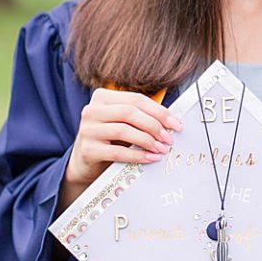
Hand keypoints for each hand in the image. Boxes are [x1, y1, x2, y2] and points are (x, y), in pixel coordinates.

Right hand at [59, 88, 182, 205]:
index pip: (135, 99)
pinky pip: (118, 152)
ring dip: (147, 140)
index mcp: (102, 97)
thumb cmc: (109, 140)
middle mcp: (91, 110)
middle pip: (129, 112)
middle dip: (154, 125)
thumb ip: (140, 118)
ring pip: (123, 130)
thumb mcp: (122, 123)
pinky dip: (137, 155)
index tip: (176, 124)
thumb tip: (171, 122)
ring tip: (161, 149)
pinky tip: (150, 158)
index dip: (158, 111)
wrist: (85, 163)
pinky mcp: (88, 150)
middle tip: (169, 138)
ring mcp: (87, 130)